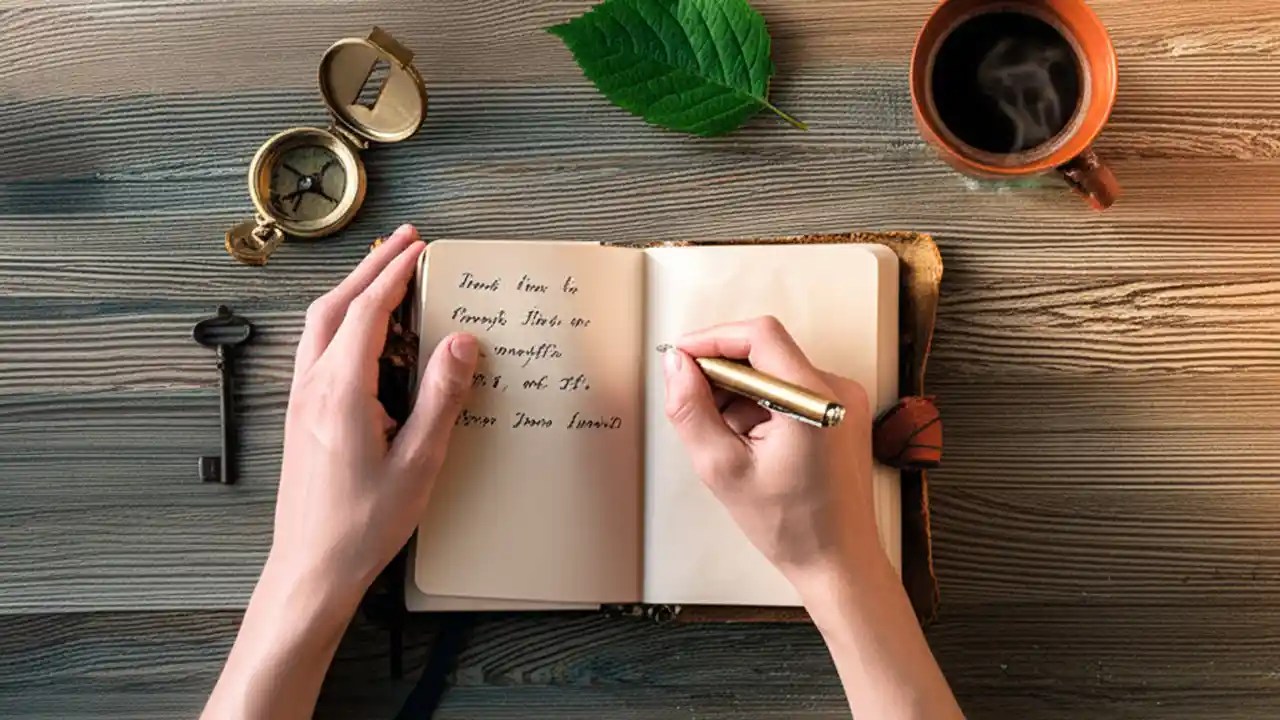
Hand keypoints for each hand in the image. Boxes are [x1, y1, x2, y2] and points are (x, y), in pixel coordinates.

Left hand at [204, 225, 479, 719]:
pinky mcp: (300, 415)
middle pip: (336, 305)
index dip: (395, 273)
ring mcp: (301, 399)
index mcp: (341, 391)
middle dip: (371, 268)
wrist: (311, 567)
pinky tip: (365, 334)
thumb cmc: (362, 525)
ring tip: (387, 276)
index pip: (368, 311)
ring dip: (353, 292)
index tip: (417, 248)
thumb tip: (462, 344)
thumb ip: (440, 397)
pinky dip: (342, 323)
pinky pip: (317, 349)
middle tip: (404, 243)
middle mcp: (313, 386)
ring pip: (320, 325)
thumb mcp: (418, 462)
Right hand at [662, 316, 962, 719]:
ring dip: (739, 395)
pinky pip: (788, 391)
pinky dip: (759, 407)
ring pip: (773, 372)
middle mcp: (835, 391)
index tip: (681, 358)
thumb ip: (691, 411)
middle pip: (765, 352)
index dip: (712, 339)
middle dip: (722, 375)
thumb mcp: (723, 469)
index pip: (759, 335)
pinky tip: (748, 445)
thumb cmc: (793, 527)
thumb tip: (676, 368)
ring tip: (725, 441)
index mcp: (813, 399)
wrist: (839, 562)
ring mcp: (841, 402)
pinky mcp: (838, 414)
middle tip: (694, 409)